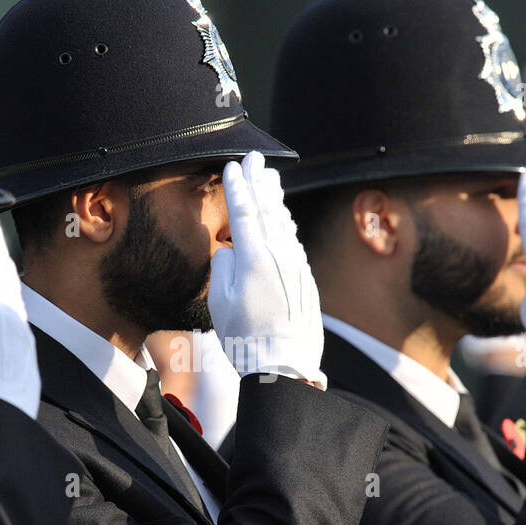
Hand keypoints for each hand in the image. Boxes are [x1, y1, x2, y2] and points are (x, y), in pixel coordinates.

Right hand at [210, 151, 325, 387]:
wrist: (284, 364)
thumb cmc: (245, 338)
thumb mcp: (220, 302)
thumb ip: (224, 267)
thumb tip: (231, 249)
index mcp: (254, 258)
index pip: (244, 212)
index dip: (237, 187)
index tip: (232, 167)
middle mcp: (279, 256)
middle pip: (268, 209)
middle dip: (260, 182)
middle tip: (256, 160)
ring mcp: (296, 266)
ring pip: (284, 223)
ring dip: (276, 198)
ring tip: (270, 178)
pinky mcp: (305, 279)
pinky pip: (294, 241)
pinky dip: (286, 223)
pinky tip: (284, 216)